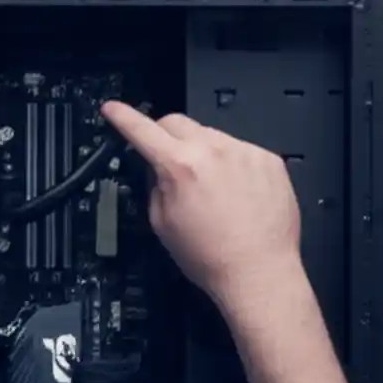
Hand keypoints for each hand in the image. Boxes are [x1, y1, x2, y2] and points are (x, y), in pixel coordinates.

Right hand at [101, 100, 303, 306]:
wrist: (258, 273)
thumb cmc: (213, 258)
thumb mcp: (162, 224)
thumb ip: (155, 186)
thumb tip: (157, 169)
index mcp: (181, 167)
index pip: (141, 129)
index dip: (122, 116)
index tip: (113, 108)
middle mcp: (214, 151)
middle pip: (177, 122)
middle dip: (164, 136)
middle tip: (167, 161)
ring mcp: (245, 153)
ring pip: (211, 135)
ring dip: (203, 153)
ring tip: (212, 191)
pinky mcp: (269, 160)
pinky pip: (241, 150)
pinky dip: (233, 164)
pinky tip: (236, 194)